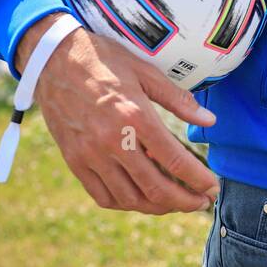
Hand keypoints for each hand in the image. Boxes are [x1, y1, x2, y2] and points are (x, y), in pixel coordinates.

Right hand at [14, 12, 219, 214]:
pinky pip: (103, 196)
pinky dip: (125, 204)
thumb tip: (209, 121)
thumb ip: (178, 99)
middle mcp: (113, 141)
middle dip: (184, 202)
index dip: (198, 180)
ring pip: (129, 199)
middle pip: (155, 188)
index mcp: (136, 116)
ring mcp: (91, 155)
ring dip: (157, 207)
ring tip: (174, 202)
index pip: (176, 161)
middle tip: (201, 202)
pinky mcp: (74, 161)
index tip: (212, 187)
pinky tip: (140, 197)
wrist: (54, 59)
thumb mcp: (145, 71)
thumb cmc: (104, 60)